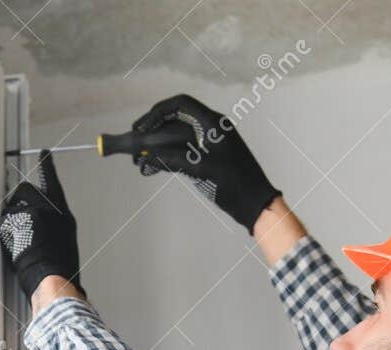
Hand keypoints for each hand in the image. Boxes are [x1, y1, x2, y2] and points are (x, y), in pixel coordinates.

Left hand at [0, 151, 82, 299]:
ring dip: (10, 221)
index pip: (54, 183)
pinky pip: (5, 221)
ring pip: (12, 207)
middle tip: (15, 218)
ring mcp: (35, 211)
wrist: (53, 277)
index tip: (43, 154)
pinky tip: (14, 246)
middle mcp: (51, 208)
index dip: (47, 167)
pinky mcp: (21, 218)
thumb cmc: (59, 269)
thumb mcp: (64, 242)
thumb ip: (52, 227)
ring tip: (19, 242)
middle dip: (17, 202)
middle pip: (26, 190)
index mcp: (64, 214)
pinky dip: (5, 232)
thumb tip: (41, 225)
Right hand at [130, 94, 280, 232]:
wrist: (255, 205)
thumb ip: (173, 160)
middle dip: (152, 130)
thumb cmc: (235, 185)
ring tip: (139, 159)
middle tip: (134, 143)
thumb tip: (146, 156)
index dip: (157, 112)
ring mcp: (208, 143)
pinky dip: (166, 156)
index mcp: (213, 123)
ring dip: (157, 145)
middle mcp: (210, 128)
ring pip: (176, 136)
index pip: (180, 104)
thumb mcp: (202, 170)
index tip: (141, 127)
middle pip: (175, 119)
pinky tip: (152, 166)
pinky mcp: (206, 158)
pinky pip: (181, 151)